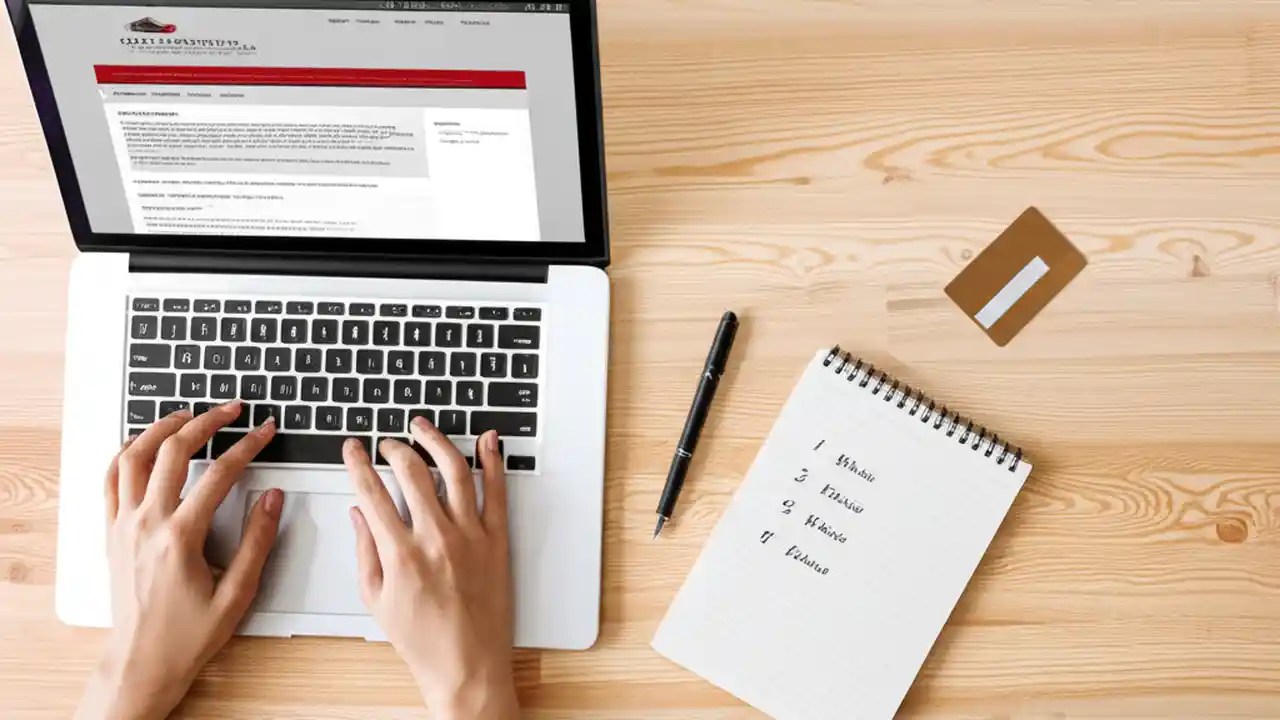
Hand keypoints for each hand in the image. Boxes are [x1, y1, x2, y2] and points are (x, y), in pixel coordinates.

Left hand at [77, 402, 282, 719]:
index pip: (220, 474)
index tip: (265, 431)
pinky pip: (110, 479)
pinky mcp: (111, 532)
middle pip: (173, 452)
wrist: (142, 661)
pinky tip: (141, 443)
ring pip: (134, 456)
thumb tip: (273, 498)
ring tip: (187, 414)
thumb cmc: (188, 635)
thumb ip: (258, 541)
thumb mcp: (238, 593)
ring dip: (161, 428)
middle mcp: (146, 524)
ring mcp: (123, 525)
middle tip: (231, 409)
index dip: (248, 445)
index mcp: (180, 537)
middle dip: (207, 422)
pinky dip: (125, 453)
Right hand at [343, 419, 516, 719]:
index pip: (372, 492)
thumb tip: (358, 511)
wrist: (468, 666)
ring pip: (454, 471)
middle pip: (412, 472)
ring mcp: (471, 536)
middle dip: (394, 447)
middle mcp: (436, 538)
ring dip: (437, 441)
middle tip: (387, 441)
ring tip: (423, 428)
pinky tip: (487, 440)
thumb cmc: (422, 640)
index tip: (353, 448)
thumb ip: (365, 550)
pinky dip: (493, 461)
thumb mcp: (376, 600)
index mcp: (400, 554)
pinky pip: (497, 492)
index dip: (358, 463)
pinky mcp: (497, 541)